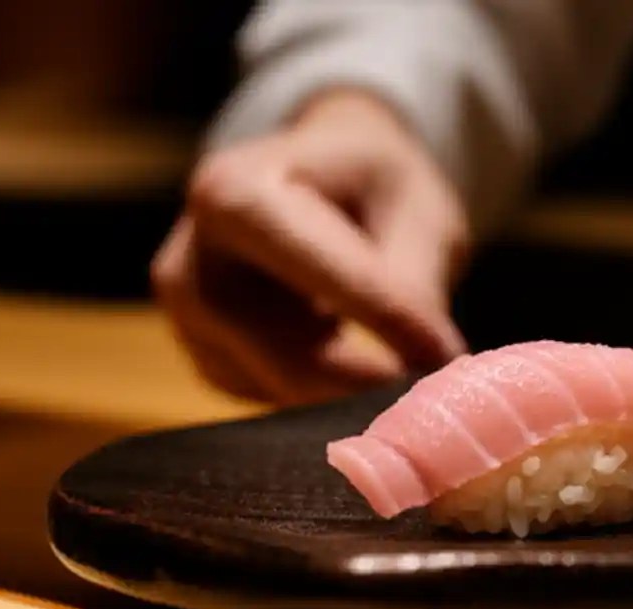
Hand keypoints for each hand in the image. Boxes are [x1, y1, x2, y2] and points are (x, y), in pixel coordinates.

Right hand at [152, 89, 469, 404]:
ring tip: (407, 354)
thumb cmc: (371, 184)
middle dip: (371, 381)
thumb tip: (432, 367)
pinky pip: (281, 401)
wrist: (317, 183)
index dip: (383, 316)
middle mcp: (189, 264)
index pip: (313, 267)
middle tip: (442, 389)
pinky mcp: (210, 366)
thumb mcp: (413, 208)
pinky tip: (355, 349)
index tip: (443, 356)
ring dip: (358, 389)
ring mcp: (190, 325)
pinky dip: (333, 393)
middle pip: (287, 354)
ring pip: (288, 391)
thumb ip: (416, 283)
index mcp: (233, 195)